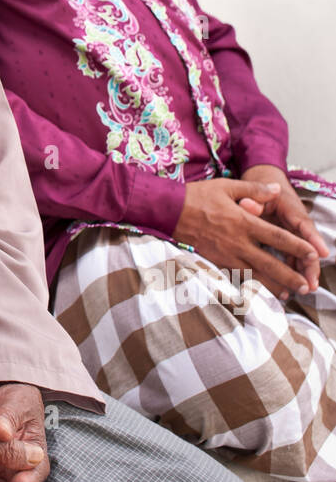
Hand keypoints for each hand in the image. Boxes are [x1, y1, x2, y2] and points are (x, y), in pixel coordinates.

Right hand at [174, 176, 318, 300]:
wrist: (169, 211)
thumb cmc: (198, 196)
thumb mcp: (228, 186)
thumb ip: (255, 189)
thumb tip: (276, 189)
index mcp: (244, 222)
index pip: (276, 237)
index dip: (296, 246)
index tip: (312, 254)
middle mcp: (237, 242)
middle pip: (269, 262)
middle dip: (289, 276)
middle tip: (306, 286)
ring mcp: (226, 254)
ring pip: (254, 274)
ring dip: (273, 285)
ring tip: (289, 294)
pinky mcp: (216, 261)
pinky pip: (238, 276)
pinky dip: (252, 285)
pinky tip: (261, 291)